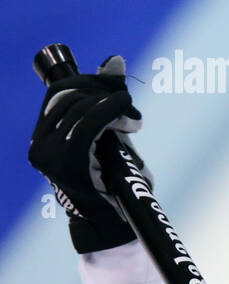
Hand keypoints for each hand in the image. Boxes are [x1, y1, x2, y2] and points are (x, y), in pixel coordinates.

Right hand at [27, 54, 153, 252]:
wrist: (115, 224)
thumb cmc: (115, 181)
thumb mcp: (112, 135)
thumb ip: (110, 101)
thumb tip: (114, 59)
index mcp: (43, 137)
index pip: (58, 91)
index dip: (89, 80)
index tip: (116, 88)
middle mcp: (39, 145)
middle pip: (68, 95)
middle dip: (103, 91)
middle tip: (129, 104)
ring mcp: (49, 155)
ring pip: (79, 108)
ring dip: (113, 105)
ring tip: (133, 117)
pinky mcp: (66, 164)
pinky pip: (88, 125)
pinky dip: (112, 114)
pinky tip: (130, 118)